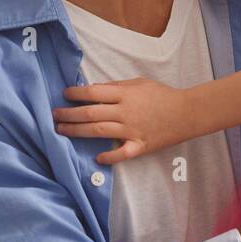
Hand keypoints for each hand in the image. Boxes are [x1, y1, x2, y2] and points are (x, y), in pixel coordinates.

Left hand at [53, 78, 190, 163]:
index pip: (94, 93)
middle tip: (54, 116)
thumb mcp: (139, 83)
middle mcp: (125, 112)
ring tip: (62, 131)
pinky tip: (96, 158)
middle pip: (91, 113)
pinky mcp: (140, 146)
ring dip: (77, 131)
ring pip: (99, 132)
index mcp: (125, 94)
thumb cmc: (162, 95)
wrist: (187, 113)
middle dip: (69, 114)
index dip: (76, 94)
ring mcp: (132, 130)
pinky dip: (109, 156)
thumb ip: (117, 86)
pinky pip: (121, 153)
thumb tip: (94, 90)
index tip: (64, 94)